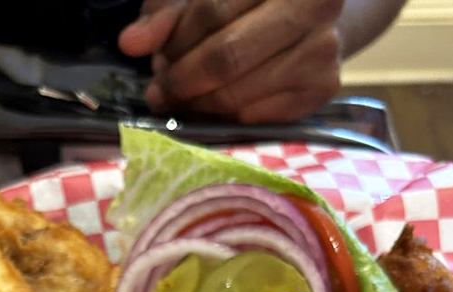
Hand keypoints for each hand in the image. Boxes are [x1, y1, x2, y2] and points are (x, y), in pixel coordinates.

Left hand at [120, 0, 343, 124]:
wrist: (318, 16)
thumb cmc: (254, 2)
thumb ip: (168, 15)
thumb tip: (130, 43)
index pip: (212, 11)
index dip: (177, 42)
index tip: (155, 64)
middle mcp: (312, 6)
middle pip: (227, 57)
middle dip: (184, 81)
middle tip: (161, 93)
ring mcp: (322, 51)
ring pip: (240, 95)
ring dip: (199, 105)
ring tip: (182, 100)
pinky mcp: (322, 90)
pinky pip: (257, 117)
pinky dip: (225, 118)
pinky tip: (212, 109)